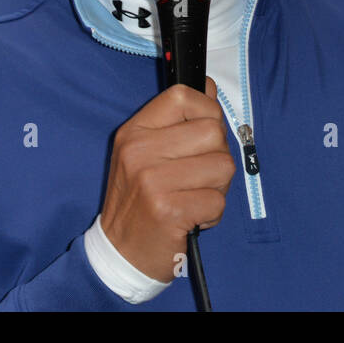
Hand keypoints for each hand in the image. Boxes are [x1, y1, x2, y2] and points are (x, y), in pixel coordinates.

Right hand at [99, 76, 234, 281]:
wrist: (119, 255)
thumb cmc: (139, 202)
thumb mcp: (145, 153)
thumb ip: (177, 121)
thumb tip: (208, 87)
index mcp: (134, 132)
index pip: (183, 96)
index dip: (207, 110)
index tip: (205, 133)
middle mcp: (139, 152)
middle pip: (213, 131)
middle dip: (217, 156)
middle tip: (197, 178)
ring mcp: (153, 181)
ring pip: (224, 165)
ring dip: (218, 187)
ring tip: (193, 198)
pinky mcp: (169, 210)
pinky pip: (218, 200)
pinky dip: (213, 213)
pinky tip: (191, 218)